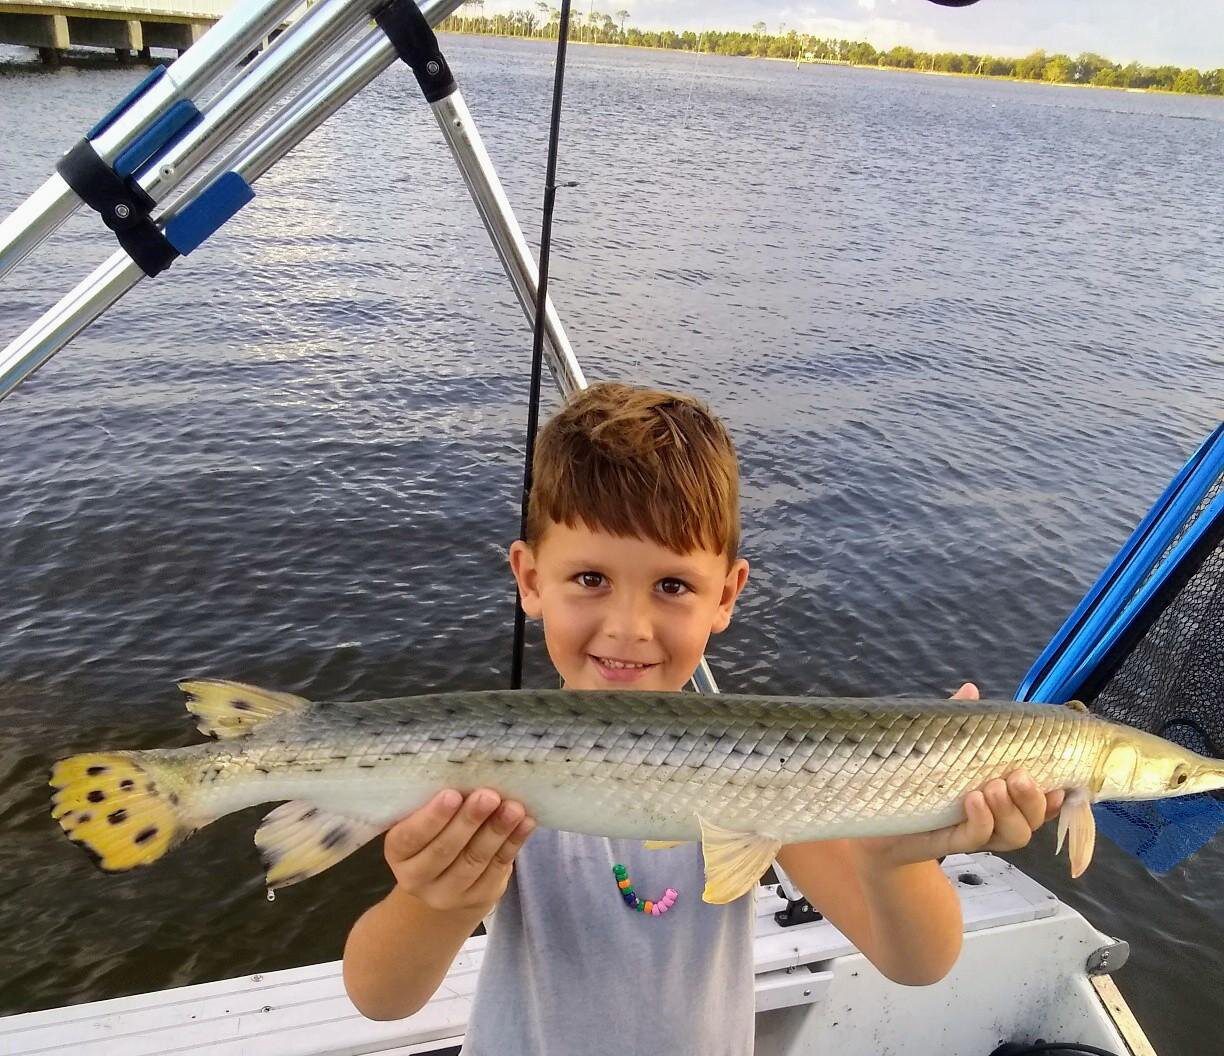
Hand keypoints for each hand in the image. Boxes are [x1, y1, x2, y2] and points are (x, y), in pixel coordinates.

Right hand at [384, 788, 534, 914]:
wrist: (445, 881)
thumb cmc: (434, 834)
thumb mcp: (424, 820)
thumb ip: (440, 804)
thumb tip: (470, 775)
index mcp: (398, 853)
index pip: (410, 837)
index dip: (432, 817)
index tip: (452, 794)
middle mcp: (417, 878)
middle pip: (444, 850)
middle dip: (469, 821)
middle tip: (488, 796)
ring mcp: (449, 893)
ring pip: (474, 860)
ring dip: (496, 831)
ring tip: (513, 808)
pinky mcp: (480, 896)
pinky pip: (498, 868)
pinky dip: (514, 843)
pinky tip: (525, 823)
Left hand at [859, 682, 1064, 868]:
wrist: (880, 814)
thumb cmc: (919, 776)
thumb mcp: (940, 745)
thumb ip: (958, 721)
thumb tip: (971, 689)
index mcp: (1004, 796)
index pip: (1041, 800)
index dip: (1054, 794)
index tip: (1059, 781)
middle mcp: (997, 818)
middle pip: (1033, 819)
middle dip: (1032, 799)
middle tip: (1017, 776)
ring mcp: (977, 833)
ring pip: (1014, 834)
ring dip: (1009, 810)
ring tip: (992, 787)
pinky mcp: (951, 842)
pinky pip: (977, 838)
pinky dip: (981, 820)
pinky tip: (972, 800)